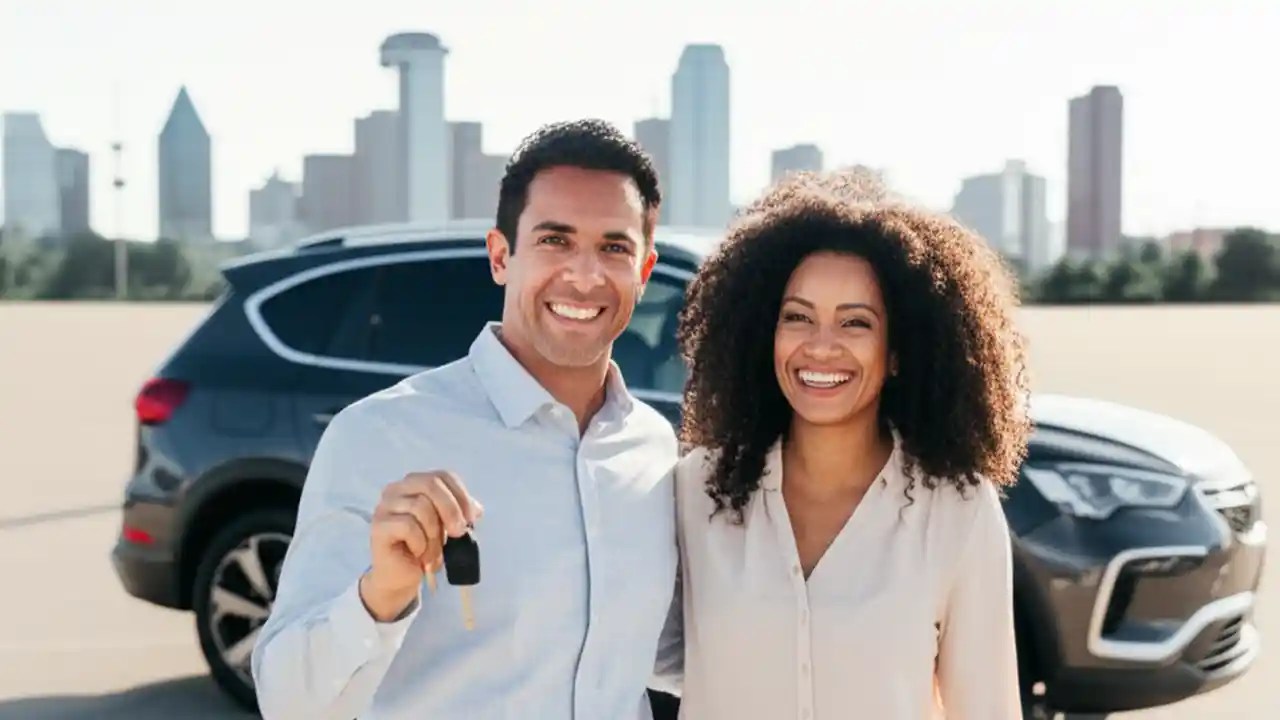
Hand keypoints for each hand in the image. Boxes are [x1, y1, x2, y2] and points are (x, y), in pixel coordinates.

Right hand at [359, 471, 482, 620]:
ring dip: (434, 534)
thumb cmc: (424, 548)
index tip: (471, 518)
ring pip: (420, 506)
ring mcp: (385, 506)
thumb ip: (459, 513)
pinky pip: (408, 526)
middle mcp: (396, 489)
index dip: (461, 494)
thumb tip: (476, 509)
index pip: (442, 475)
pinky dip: (420, 542)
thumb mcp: (447, 527)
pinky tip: (418, 553)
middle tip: (459, 532)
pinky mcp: (379, 526)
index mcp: (414, 483)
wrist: (401, 576)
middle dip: (451, 509)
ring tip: (433, 551)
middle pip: (430, 484)